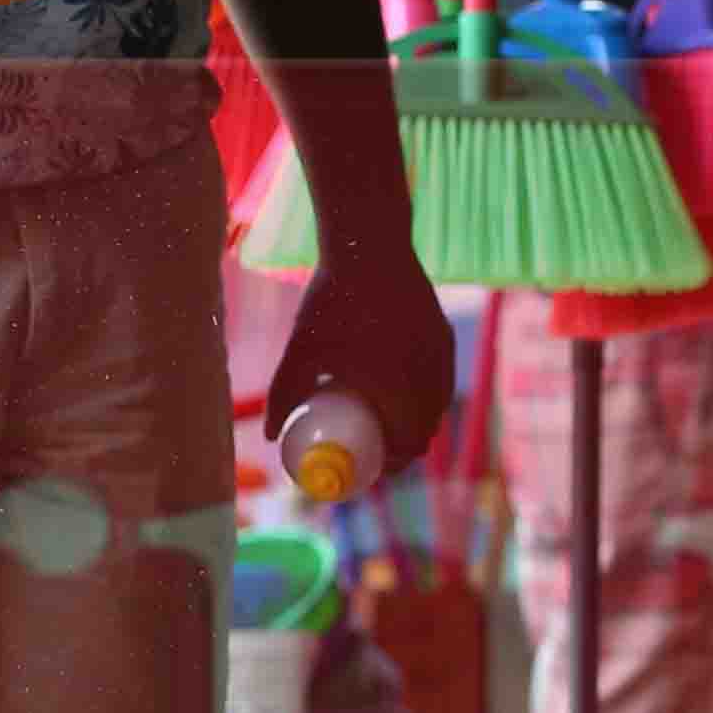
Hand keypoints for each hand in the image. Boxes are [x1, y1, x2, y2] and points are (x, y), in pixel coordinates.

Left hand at [270, 239, 456, 472]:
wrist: (370, 244)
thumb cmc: (332, 300)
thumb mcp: (301, 350)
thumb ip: (283, 393)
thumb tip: (269, 437)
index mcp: (400, 389)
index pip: (408, 446)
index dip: (391, 465)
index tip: (369, 467)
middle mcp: (429, 376)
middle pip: (425, 432)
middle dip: (403, 449)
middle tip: (373, 451)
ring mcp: (441, 355)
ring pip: (437, 406)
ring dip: (418, 423)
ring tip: (388, 426)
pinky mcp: (444, 335)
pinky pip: (442, 380)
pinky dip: (427, 397)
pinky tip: (408, 394)